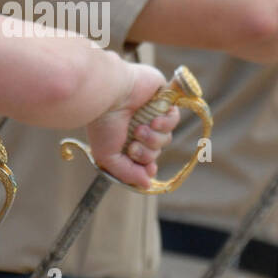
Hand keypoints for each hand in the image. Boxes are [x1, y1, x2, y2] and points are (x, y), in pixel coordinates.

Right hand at [85, 63, 178, 188]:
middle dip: (147, 153)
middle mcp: (138, 126)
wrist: (108, 93)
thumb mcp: (107, 156)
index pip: (144, 159)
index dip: (148, 167)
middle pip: (155, 151)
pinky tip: (154, 120)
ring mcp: (151, 112)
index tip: (147, 170)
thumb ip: (127, 173)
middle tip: (134, 145)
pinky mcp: (163, 99)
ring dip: (154, 138)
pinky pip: (174, 119)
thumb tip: (146, 184)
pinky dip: (166, 123)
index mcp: (124, 138)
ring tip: (140, 130)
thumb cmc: (103, 123)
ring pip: (166, 138)